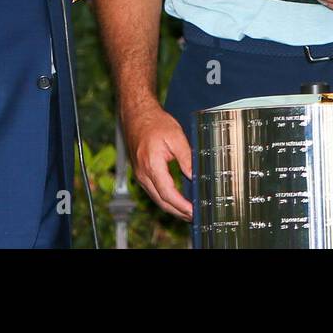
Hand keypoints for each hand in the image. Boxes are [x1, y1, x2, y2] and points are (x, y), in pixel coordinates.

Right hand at [122, 101, 192, 219]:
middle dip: (178, 212)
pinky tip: (175, 200)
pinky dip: (165, 199)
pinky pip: (153, 191)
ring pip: (156, 198)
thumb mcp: (176, 137)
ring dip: (171, 208)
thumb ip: (186, 158)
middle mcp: (143, 173)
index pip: (167, 193)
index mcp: (152, 165)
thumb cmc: (154, 123)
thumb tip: (195, 176)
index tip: (193, 211)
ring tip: (187, 212)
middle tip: (194, 217)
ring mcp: (140, 175)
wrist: (137, 115)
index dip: (181, 206)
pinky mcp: (141, 173)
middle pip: (161, 201)